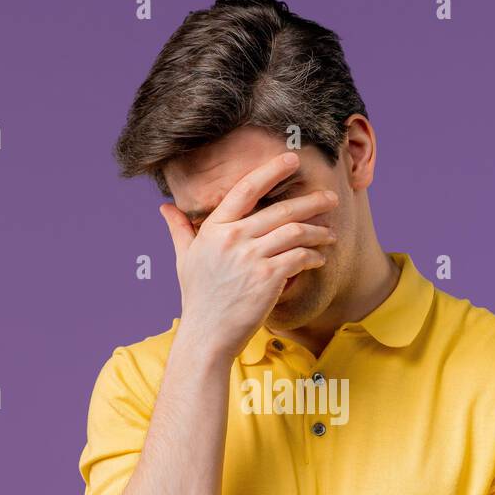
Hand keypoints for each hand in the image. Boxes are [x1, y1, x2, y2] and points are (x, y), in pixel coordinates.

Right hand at [160, 151, 338, 357]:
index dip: (270, 170)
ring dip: (317, 231)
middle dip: (311, 201)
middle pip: (281, 210)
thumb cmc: (197, 298)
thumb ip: (179, 229)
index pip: (245, 189)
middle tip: (330, 197)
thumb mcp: (184, 259)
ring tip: (330, 233)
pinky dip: (313, 257)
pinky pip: (299, 258)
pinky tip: (319, 258)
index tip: (290, 160)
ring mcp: (251, 258)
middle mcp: (233, 238)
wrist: (207, 335)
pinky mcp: (268, 279)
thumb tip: (164, 207)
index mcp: (214, 228)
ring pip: (295, 232)